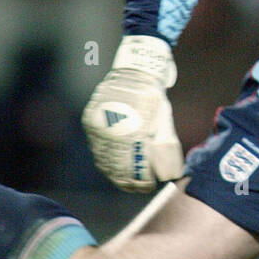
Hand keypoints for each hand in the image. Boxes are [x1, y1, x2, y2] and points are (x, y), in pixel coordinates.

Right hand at [82, 36, 183, 192]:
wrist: (134, 71)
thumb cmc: (154, 97)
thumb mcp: (164, 122)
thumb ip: (164, 148)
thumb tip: (168, 174)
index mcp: (130, 130)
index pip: (133, 166)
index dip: (141, 180)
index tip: (147, 186)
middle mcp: (110, 129)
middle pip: (116, 166)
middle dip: (127, 181)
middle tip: (136, 188)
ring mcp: (97, 125)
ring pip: (103, 159)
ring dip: (114, 173)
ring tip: (125, 182)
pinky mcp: (90, 121)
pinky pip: (96, 147)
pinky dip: (104, 160)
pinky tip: (112, 168)